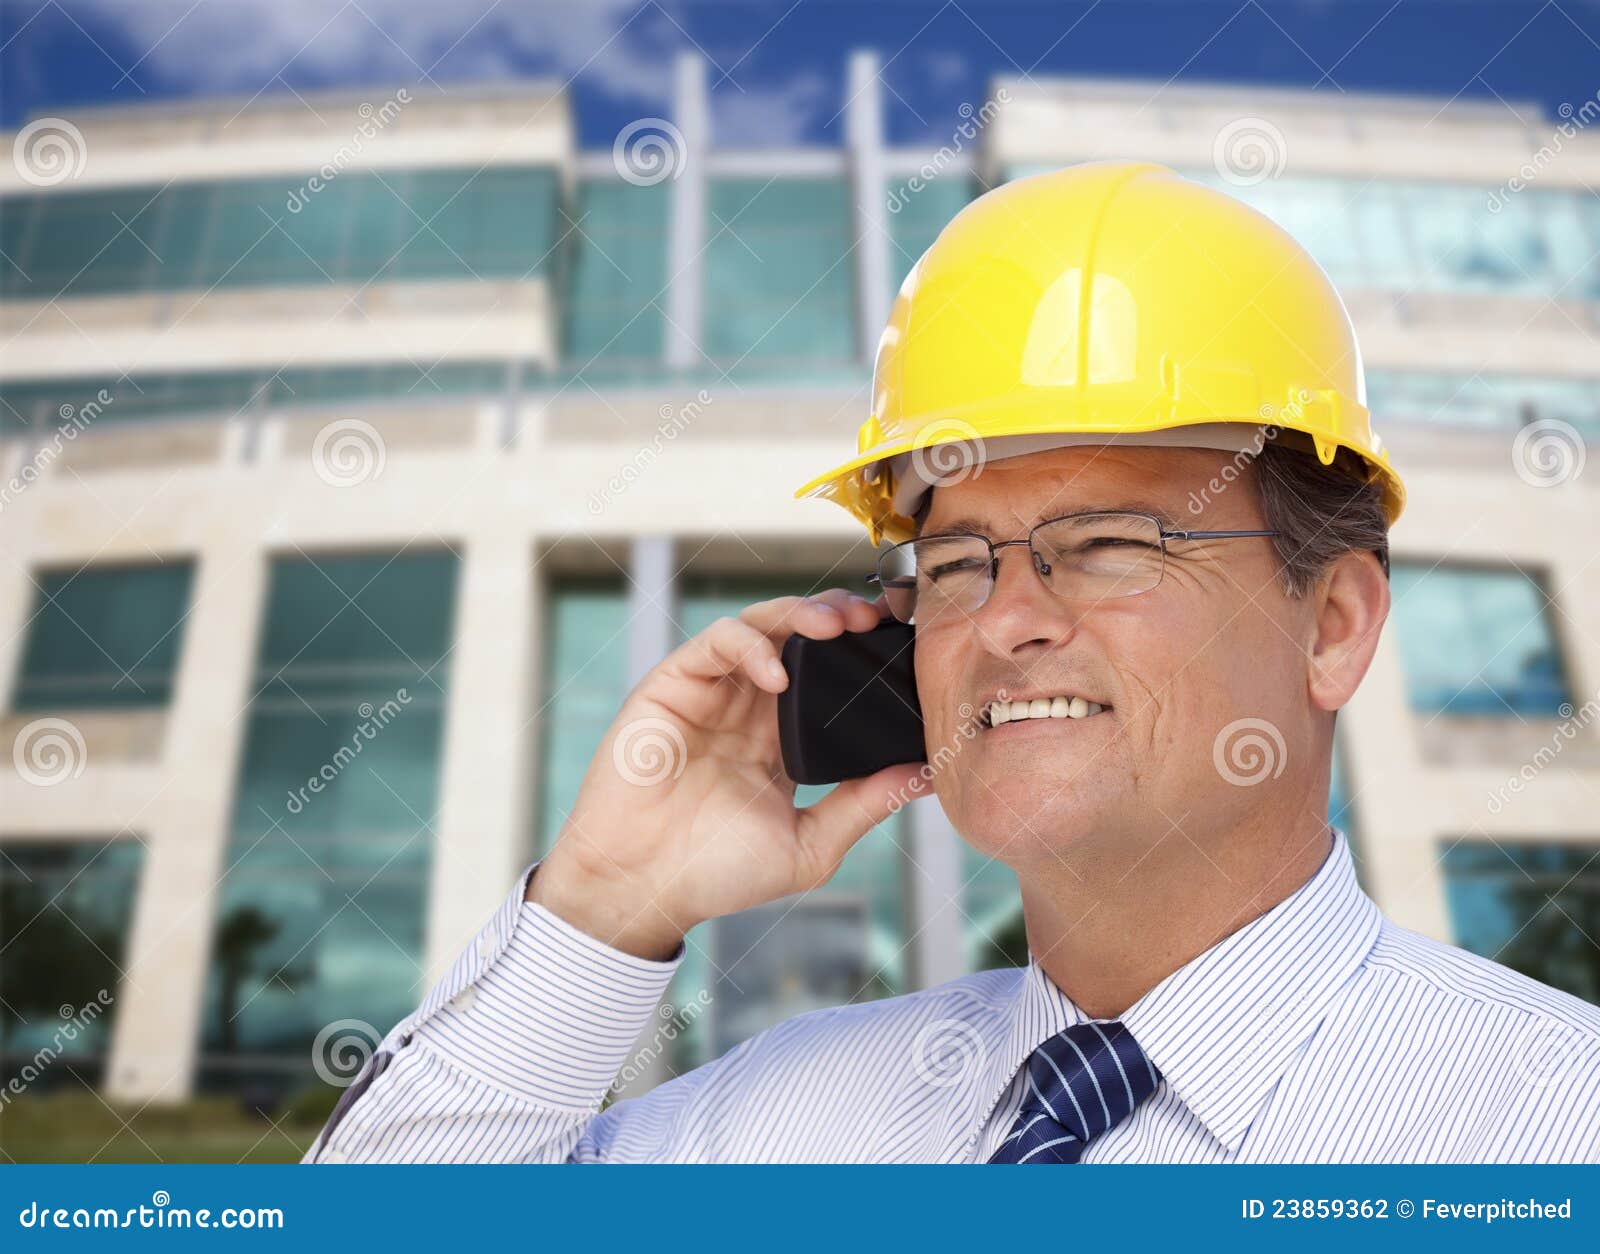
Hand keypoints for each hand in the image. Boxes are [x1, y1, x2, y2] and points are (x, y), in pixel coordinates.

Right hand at [527, 590, 923, 958]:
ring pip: (760, 625)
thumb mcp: (809, 845)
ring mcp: (711, 691)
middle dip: (838, 615)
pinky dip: (750, 646)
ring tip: (834, 625)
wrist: (643, 886)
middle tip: (875, 617)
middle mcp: (748, 706)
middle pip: (799, 635)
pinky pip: (714, 643)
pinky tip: (776, 673)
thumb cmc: (716, 874)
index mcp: (782, 737)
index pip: (829, 675)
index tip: (903, 643)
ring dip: (799, 615)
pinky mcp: (672, 685)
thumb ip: (863, 805)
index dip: (862, 651)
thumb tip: (928, 776)